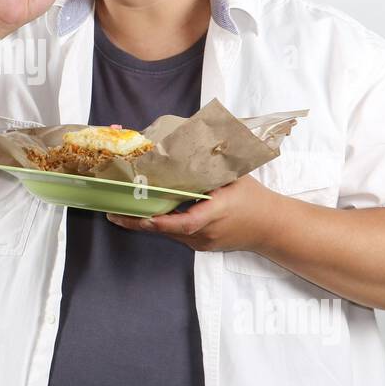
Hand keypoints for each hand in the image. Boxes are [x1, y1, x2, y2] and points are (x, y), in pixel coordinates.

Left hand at [105, 173, 286, 253]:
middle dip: (139, 223)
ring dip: (145, 224)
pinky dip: (160, 225)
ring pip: (169, 234)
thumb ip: (213, 163)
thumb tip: (191, 139)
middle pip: (168, 231)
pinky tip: (142, 215)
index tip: (143, 216)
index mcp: (216, 212)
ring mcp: (203, 243)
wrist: (272, 228)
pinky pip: (176, 235)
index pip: (186, 222)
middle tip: (112, 213)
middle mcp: (206, 232)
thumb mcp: (235, 176)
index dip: (162, 221)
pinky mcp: (201, 246)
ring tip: (118, 213)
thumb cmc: (253, 197)